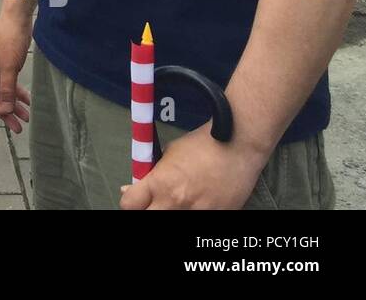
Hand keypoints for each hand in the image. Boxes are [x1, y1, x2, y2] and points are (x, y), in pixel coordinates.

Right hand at [0, 10, 32, 133]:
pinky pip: (12, 85)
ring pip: (5, 93)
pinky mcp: (9, 66)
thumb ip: (7, 89)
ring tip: (27, 117)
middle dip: (6, 112)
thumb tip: (6, 109)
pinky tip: (28, 101)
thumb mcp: (9, 66)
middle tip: (18, 127)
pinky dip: (19, 94)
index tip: (9, 113)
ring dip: (15, 105)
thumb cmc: (10, 39)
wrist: (18, 19)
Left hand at [119, 124, 267, 209]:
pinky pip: (198, 220)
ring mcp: (197, 213)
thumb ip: (152, 173)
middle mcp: (175, 202)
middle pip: (146, 218)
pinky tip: (199, 202)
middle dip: (146, 211)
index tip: (134, 198)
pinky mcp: (218, 217)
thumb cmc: (200, 144)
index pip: (129, 204)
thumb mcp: (168, 153)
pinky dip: (194, 212)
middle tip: (152, 204)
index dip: (129, 201)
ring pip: (173, 221)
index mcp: (159, 183)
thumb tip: (133, 187)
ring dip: (171, 211)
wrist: (237, 145)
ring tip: (178, 201)